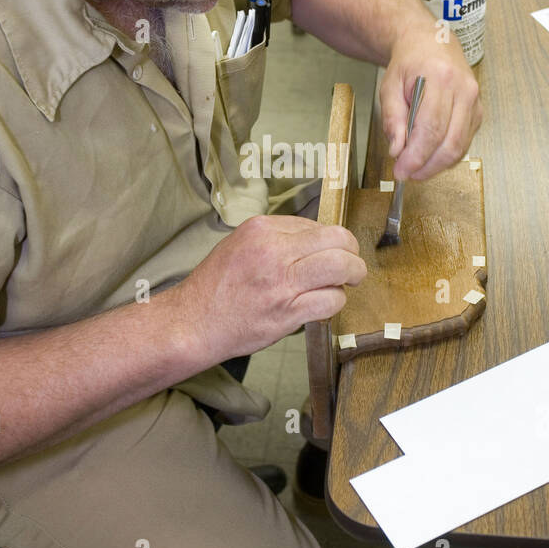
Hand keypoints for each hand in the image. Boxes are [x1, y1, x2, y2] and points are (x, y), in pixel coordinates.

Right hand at [173, 215, 365, 359]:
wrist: (194, 322)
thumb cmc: (216, 287)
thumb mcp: (239, 245)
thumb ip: (274, 239)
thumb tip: (313, 240)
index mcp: (261, 229)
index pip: (314, 225)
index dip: (327, 239)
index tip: (328, 252)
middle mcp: (273, 250)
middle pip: (337, 239)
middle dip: (352, 251)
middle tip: (353, 264)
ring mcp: (282, 281)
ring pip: (341, 266)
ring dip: (354, 273)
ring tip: (352, 281)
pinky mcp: (288, 311)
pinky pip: (332, 300)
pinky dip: (337, 301)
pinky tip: (327, 304)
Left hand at [381, 24, 481, 180]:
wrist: (432, 44)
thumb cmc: (410, 63)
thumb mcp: (389, 86)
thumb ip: (392, 119)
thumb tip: (397, 150)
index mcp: (440, 79)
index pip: (431, 129)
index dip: (416, 157)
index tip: (401, 171)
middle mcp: (464, 90)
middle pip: (450, 143)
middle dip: (427, 166)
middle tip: (407, 174)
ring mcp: (475, 102)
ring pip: (460, 147)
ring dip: (437, 165)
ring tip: (416, 167)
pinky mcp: (478, 113)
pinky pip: (464, 143)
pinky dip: (446, 156)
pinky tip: (430, 157)